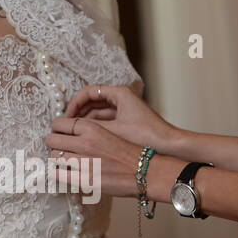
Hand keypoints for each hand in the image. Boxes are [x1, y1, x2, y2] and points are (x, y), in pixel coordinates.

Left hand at [45, 116, 144, 198]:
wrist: (146, 172)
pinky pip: (58, 175)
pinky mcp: (84, 181)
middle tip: (57, 149)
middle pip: (52, 140)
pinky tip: (63, 173)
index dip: (56, 129)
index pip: (59, 123)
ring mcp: (83, 163)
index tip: (59, 134)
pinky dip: (57, 173)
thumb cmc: (128, 153)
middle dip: (52, 144)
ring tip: (62, 162)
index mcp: (91, 128)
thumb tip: (67, 134)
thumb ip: (87, 132)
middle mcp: (85, 143)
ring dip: (55, 159)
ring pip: (53, 157)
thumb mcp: (107, 132)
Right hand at [64, 85, 181, 152]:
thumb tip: (70, 128)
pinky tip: (87, 138)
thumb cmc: (146, 135)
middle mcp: (122, 97)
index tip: (66, 116)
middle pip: (92, 101)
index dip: (74, 103)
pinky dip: (96, 127)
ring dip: (86, 121)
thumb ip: (91, 127)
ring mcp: (125, 109)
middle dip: (78, 112)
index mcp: (119, 93)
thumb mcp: (114, 130)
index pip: (88, 92)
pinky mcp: (127, 120)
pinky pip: (106, 120)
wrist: (170, 145)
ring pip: (98, 112)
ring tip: (73, 134)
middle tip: (66, 126)